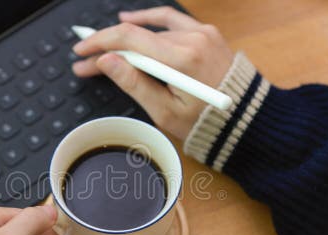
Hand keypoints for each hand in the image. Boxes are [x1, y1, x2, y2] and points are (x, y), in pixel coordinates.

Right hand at [72, 7, 234, 140]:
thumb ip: (134, 83)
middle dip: (109, 48)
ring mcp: (202, 33)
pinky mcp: (207, 34)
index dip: (99, 44)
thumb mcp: (165, 112)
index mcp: (182, 60)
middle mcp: (193, 39)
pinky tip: (130, 18)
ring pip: (152, 30)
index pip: (129, 40)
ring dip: (126, 38)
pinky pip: (173, 20)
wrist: (247, 120)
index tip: (80, 54)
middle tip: (85, 60)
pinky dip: (151, 20)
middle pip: (138, 36)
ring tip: (102, 44)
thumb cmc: (207, 124)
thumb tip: (105, 61)